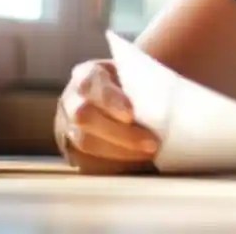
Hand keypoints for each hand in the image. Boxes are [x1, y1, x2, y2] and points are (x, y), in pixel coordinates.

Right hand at [55, 59, 158, 174]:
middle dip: (119, 132)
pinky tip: (136, 161)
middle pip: (85, 116)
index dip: (110, 100)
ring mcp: (67, 124)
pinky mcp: (72, 147)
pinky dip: (114, 162)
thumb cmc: (135, 86)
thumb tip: (169, 104)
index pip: (91, 84)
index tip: (131, 114)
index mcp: (87, 74)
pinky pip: (86, 159)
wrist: (125, 97)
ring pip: (84, 141)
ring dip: (120, 151)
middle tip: (151, 142)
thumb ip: (145, 87)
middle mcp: (71, 99)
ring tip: (149, 154)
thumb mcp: (137, 76)